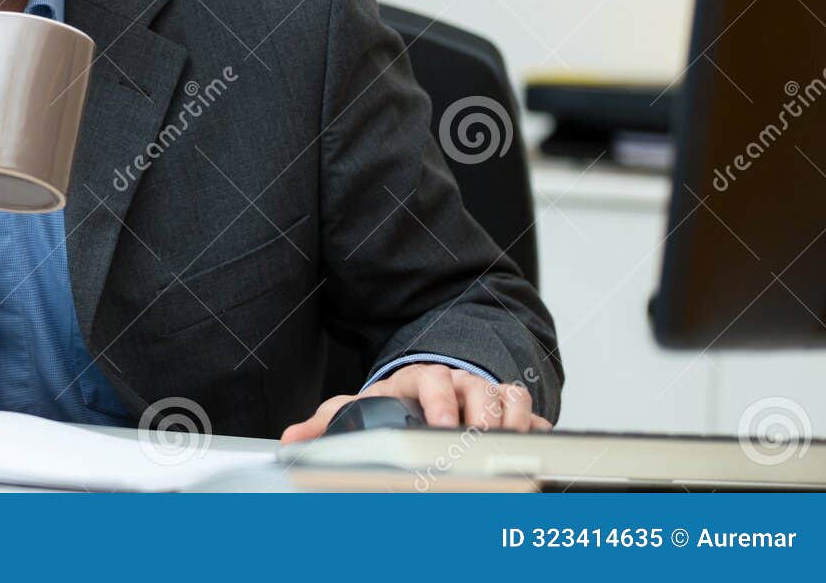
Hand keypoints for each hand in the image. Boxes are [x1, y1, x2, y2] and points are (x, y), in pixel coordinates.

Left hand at [279, 362, 552, 442]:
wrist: (430, 390)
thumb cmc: (398, 401)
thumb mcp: (364, 406)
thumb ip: (329, 421)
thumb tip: (291, 441)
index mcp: (421, 378)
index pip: (433, 381)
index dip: (440, 403)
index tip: (442, 428)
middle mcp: (459, 381)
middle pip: (479, 390)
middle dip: (482, 417)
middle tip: (479, 444)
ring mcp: (487, 393)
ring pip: (509, 398)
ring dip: (512, 422)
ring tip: (508, 448)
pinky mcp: (511, 410)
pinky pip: (533, 413)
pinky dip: (536, 429)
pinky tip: (535, 447)